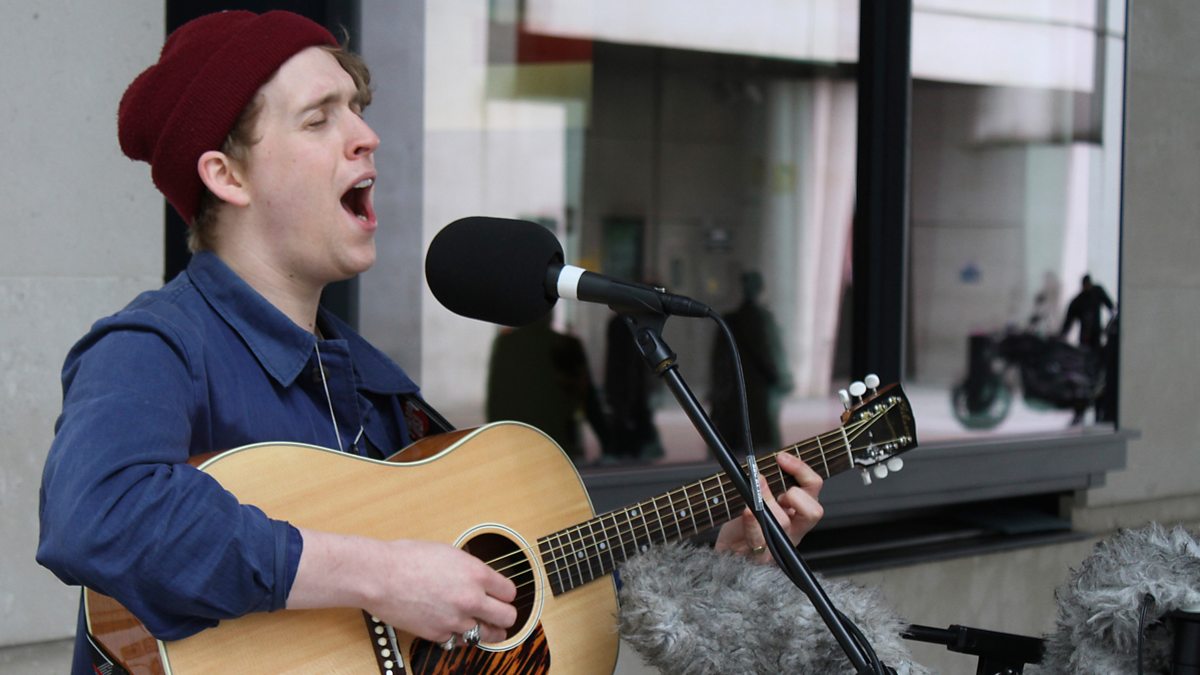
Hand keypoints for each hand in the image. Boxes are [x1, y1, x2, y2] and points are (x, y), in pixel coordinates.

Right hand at [364, 540, 517, 644]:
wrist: (380, 576)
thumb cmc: (408, 558)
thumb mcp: (450, 552)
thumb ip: (470, 569)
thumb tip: (481, 578)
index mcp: (477, 574)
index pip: (510, 592)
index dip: (506, 593)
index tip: (502, 595)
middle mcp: (471, 599)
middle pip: (507, 617)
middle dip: (505, 615)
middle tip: (501, 613)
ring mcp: (456, 620)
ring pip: (488, 635)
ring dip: (488, 630)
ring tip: (488, 627)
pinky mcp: (439, 634)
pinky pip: (460, 641)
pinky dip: (460, 635)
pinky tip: (458, 627)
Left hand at [713, 452, 823, 563]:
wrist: (726, 552)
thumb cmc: (744, 525)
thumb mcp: (758, 500)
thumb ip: (764, 486)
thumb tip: (759, 471)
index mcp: (798, 512)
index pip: (813, 488)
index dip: (802, 470)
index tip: (781, 458)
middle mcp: (794, 529)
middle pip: (813, 511)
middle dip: (796, 494)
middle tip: (779, 490)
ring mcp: (779, 544)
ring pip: (784, 523)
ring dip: (767, 501)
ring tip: (752, 495)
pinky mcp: (759, 555)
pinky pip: (759, 538)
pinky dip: (753, 522)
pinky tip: (748, 510)